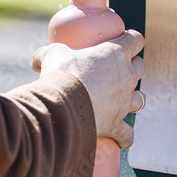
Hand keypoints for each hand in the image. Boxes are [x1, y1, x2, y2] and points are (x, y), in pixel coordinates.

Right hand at [32, 30, 145, 148]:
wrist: (63, 106)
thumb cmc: (62, 75)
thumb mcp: (52, 55)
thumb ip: (46, 55)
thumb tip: (36, 61)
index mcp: (115, 54)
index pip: (135, 40)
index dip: (133, 39)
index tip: (128, 40)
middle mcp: (126, 77)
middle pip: (140, 67)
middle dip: (134, 66)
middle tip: (120, 68)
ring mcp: (124, 102)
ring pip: (140, 98)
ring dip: (133, 98)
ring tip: (122, 99)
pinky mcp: (117, 124)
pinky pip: (128, 134)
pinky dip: (125, 136)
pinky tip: (120, 137)